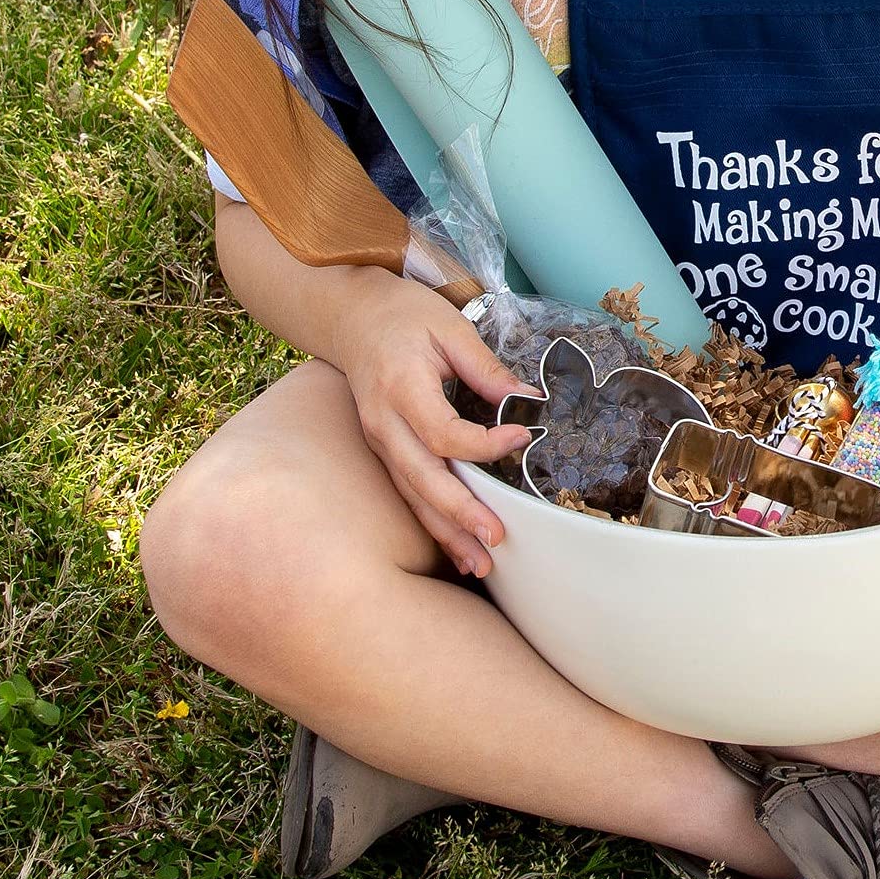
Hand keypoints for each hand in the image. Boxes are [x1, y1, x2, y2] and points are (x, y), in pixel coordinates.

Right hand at [331, 271, 533, 578]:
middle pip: (423, 478)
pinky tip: (457, 548)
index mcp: (401, 387)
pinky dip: (432, 523)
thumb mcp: (449, 327)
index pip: (443, 432)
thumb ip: (485, 367)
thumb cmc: (403, 315)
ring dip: (447, 532)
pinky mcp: (383, 451)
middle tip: (497, 537)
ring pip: (413, 495)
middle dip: (460, 512)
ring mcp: (379, 441)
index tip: (523, 434)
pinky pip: (407, 492)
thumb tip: (527, 396)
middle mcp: (384, 423)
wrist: (351, 316)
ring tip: (481, 563)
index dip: (485, 444)